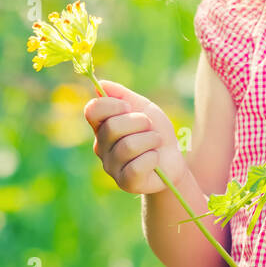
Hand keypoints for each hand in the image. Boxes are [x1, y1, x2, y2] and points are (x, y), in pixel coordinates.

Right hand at [83, 79, 188, 194]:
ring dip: (150, 140)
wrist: (173, 158)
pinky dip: (153, 158)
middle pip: (113, 127)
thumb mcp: (143, 107)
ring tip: (156, 143)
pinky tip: (155, 159)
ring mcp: (111, 167)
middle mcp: (101, 147)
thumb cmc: (155, 131)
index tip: (128, 107)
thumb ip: (122, 95)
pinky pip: (137, 166)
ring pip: (128, 146)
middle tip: (149, 127)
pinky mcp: (125, 183)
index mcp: (102, 126)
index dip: (111, 105)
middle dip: (139, 122)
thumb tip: (100, 84)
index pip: (92, 111)